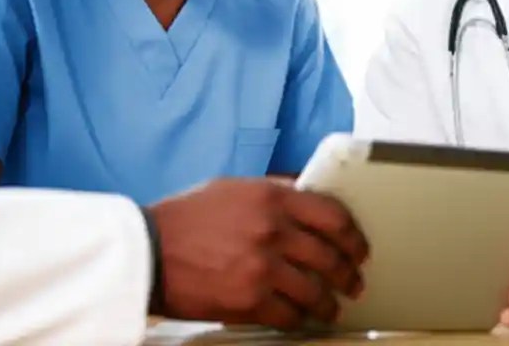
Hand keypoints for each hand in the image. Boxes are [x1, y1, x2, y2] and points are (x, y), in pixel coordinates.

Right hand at [147, 179, 368, 330]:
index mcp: (272, 197)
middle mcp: (272, 230)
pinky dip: (300, 319)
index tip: (359, 248)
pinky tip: (302, 318)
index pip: (334, 215)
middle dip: (348, 273)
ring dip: (329, 303)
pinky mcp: (249, 300)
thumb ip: (274, 192)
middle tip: (353, 282)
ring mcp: (262, 267)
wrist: (149, 251)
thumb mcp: (233, 188)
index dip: (354, 236)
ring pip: (315, 290)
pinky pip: (290, 314)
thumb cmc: (185, 219)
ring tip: (332, 307)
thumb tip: (306, 198)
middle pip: (331, 256)